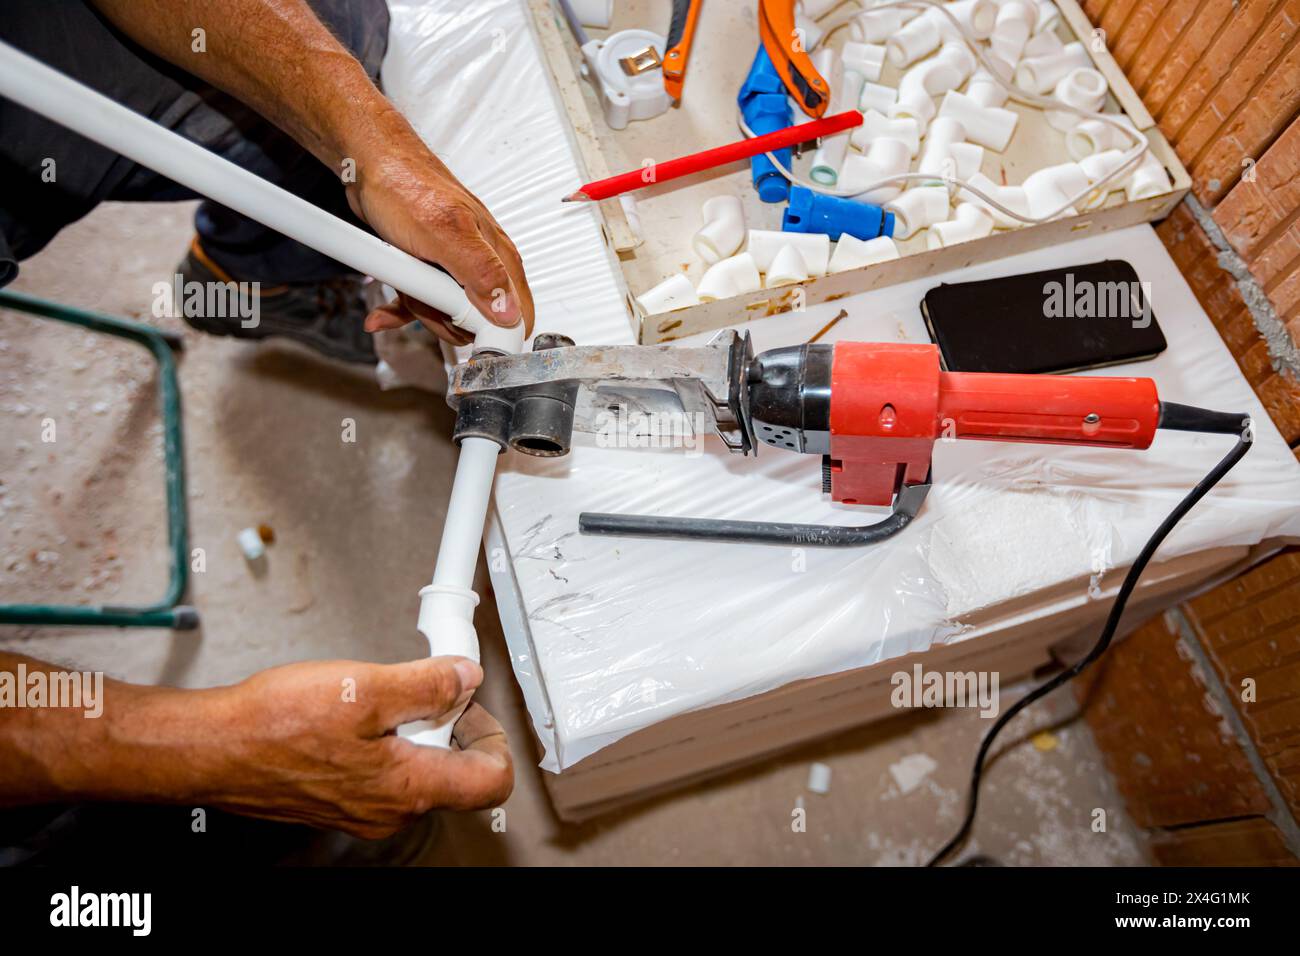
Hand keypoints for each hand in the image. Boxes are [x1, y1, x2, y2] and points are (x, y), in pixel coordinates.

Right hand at [198, 657, 512, 837]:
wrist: (211, 748)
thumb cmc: (274, 726)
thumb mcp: (363, 687)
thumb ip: (427, 684)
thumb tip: (465, 677)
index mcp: (408, 788)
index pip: (492, 782)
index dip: (495, 736)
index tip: (474, 701)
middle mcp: (389, 810)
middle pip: (454, 770)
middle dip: (448, 721)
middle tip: (423, 684)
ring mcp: (362, 809)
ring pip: (415, 767)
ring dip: (412, 727)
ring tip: (378, 693)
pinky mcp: (337, 798)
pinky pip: (381, 769)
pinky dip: (381, 737)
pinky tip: (352, 710)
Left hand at [348, 138, 534, 346]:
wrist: (368, 163)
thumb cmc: (405, 185)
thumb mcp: (444, 233)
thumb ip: (481, 272)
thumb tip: (508, 310)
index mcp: (498, 254)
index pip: (515, 315)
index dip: (487, 330)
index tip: (456, 322)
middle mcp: (484, 262)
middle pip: (476, 322)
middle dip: (444, 320)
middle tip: (424, 295)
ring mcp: (457, 266)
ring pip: (446, 314)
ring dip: (419, 310)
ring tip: (404, 283)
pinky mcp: (433, 268)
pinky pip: (424, 303)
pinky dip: (403, 308)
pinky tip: (387, 308)